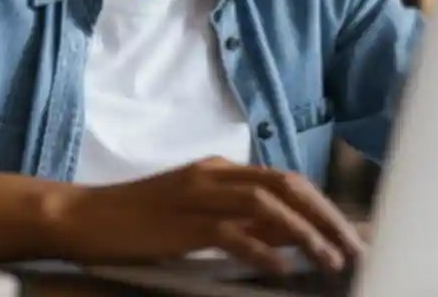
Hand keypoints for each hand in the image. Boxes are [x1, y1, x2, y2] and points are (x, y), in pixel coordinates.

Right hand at [48, 157, 362, 274]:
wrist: (82, 217)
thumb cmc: (139, 222)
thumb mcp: (198, 218)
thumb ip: (242, 223)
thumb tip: (291, 238)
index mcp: (221, 169)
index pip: (287, 180)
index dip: (324, 206)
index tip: (352, 234)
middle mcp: (215, 173)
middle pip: (286, 184)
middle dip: (326, 216)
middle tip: (354, 248)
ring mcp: (196, 193)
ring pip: (265, 203)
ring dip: (304, 231)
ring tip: (329, 260)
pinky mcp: (179, 219)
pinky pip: (229, 230)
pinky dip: (260, 247)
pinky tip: (281, 267)